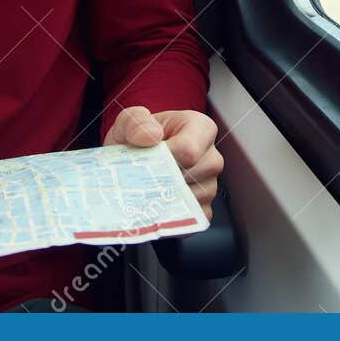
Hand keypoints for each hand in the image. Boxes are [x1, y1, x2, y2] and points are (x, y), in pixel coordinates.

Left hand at [104, 106, 222, 220]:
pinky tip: (155, 205)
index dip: (164, 159)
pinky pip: (192, 219)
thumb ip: (136, 121)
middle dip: (163, 179)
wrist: (133, 159)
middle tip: (142, 177)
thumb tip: (151, 136)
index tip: (146, 160)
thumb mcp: (129, 121)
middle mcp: (211, 157)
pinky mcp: (204, 208)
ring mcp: (210, 184)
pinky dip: (171, 217)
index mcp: (200, 128)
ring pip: (191, 199)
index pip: (189, 150)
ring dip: (165, 198)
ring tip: (146, 189)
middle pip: (192, 176)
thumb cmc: (137, 138)